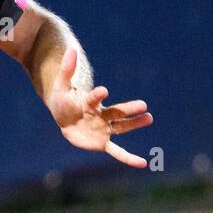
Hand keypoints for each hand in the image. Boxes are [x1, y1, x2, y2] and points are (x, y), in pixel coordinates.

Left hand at [48, 46, 152, 167]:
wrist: (65, 116)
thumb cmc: (64, 100)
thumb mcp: (62, 87)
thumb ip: (67, 70)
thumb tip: (70, 49)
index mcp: (91, 102)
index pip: (95, 98)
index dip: (98, 95)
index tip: (103, 91)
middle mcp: (101, 115)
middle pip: (117, 112)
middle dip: (128, 110)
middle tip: (143, 105)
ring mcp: (104, 129)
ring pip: (121, 127)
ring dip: (134, 124)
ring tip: (150, 117)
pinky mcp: (102, 142)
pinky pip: (117, 152)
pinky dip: (129, 158)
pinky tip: (142, 163)